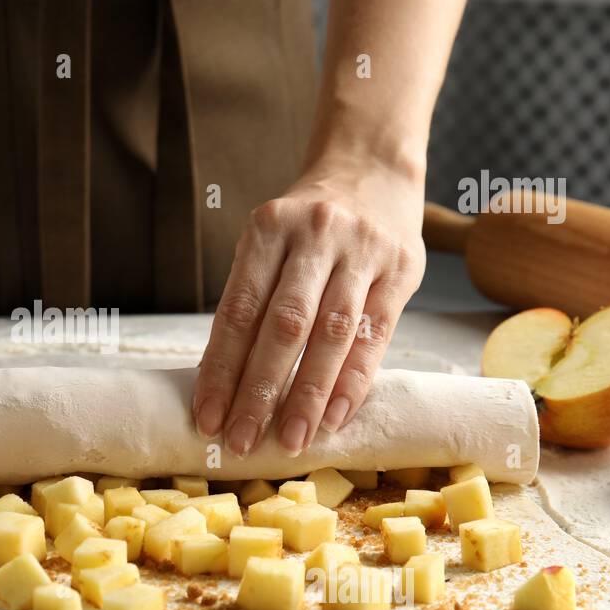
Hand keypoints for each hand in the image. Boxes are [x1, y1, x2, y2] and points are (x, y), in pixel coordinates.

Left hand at [193, 157, 425, 455]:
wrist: (371, 167)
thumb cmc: (306, 227)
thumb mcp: (269, 243)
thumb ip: (252, 300)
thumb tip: (225, 384)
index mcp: (268, 228)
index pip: (238, 311)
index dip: (221, 369)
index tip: (208, 417)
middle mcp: (315, 235)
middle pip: (283, 326)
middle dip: (259, 391)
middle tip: (242, 441)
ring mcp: (362, 250)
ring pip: (331, 334)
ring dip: (308, 395)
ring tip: (291, 440)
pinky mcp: (402, 268)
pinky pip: (375, 334)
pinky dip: (352, 381)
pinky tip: (334, 417)